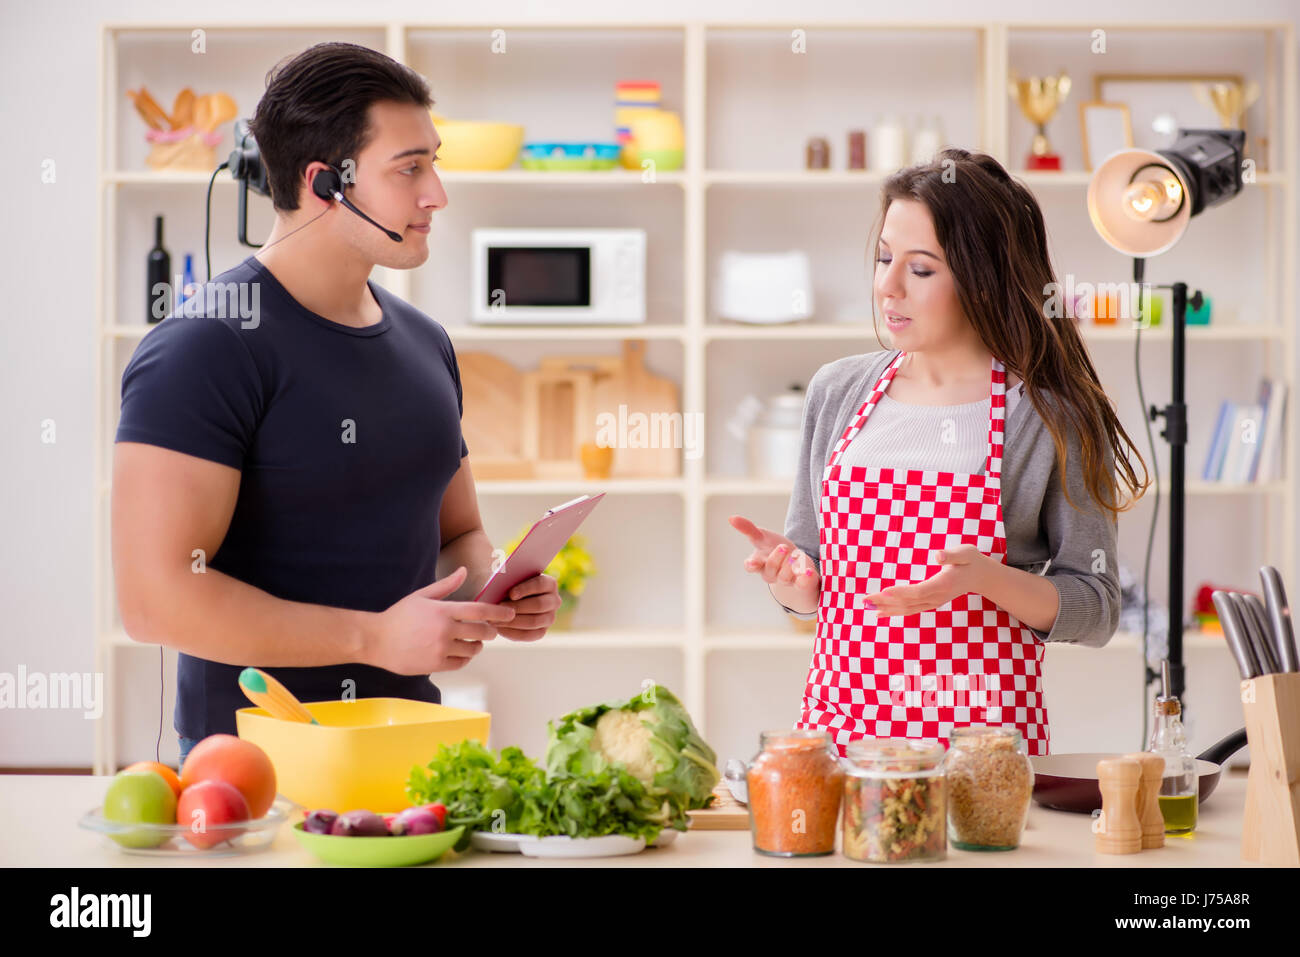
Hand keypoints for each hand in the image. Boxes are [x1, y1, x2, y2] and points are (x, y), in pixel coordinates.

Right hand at [370, 566, 516, 673]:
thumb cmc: (399, 616)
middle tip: (490, 630)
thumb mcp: (422, 596)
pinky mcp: (435, 665)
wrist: (376, 640)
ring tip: (474, 641)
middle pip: (481, 631)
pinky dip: (465, 657)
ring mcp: (440, 649)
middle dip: (490, 630)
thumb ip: (446, 585)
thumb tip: (464, 570)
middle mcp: (444, 631)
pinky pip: (461, 662)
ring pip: (473, 649)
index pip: (480, 611)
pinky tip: (461, 651)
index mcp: (443, 611)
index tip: (510, 614)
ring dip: (478, 645)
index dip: (499, 613)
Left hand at [494, 573, 560, 641]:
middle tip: (500, 607)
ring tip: (496, 619)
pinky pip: (528, 635)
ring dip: (513, 621)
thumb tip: (501, 582)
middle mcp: (554, 601)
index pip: (540, 584)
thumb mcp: (510, 579)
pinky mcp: (541, 631)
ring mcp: (550, 618)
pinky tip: (499, 628)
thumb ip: (509, 579)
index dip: (526, 589)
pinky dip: (513, 632)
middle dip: (518, 607)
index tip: (511, 594)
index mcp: (550, 584)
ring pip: (534, 621)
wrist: (510, 601)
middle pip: (539, 605)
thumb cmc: (510, 585)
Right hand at [729, 514, 819, 607]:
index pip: (751, 566)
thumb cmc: (775, 549)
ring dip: (790, 566)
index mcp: (759, 563)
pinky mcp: (801, 583)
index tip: (753, 562)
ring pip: (785, 577)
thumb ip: (748, 529)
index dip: (751, 565)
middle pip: (770, 569)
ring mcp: (786, 580)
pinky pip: (802, 584)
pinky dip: (805, 579)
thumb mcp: (762, 537)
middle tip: (783, 547)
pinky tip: (809, 572)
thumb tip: (731, 517)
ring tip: (796, 555)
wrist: (796, 564)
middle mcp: (771, 574)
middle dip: (776, 558)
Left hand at [863, 545, 990, 616]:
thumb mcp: (965, 553)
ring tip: (867, 607)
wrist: (981, 577)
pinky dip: (894, 611)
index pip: (919, 590)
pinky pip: (910, 610)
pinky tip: (880, 613)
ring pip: (907, 608)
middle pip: (908, 602)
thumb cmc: (971, 561)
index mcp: (943, 584)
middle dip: (885, 601)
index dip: (901, 592)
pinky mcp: (930, 603)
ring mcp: (933, 602)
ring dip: (886, 608)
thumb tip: (937, 555)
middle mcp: (936, 597)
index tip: (884, 590)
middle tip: (865, 599)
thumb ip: (951, 555)